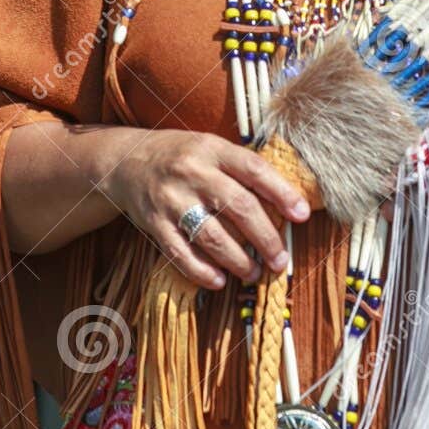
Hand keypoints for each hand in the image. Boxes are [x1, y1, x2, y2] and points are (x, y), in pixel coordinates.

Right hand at [100, 130, 311, 290]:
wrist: (126, 159)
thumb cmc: (183, 156)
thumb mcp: (212, 147)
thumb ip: (242, 168)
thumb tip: (287, 200)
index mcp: (213, 149)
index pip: (254, 170)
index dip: (282, 192)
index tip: (303, 215)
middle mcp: (193, 172)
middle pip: (238, 207)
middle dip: (265, 237)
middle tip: (281, 260)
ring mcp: (171, 199)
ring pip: (211, 235)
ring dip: (238, 260)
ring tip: (254, 273)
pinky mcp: (153, 222)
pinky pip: (180, 252)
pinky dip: (201, 271)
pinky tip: (219, 281)